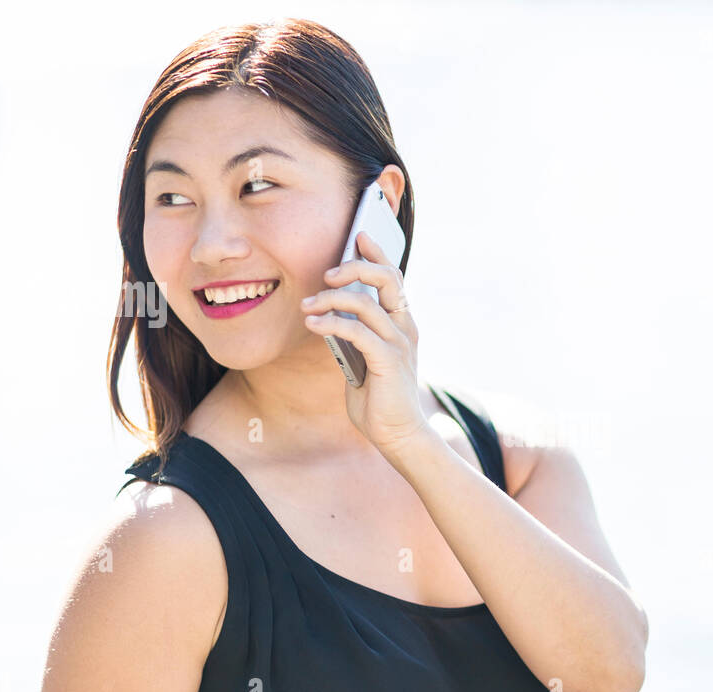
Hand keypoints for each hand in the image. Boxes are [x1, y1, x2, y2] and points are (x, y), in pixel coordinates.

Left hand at [300, 231, 429, 456]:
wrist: (398, 435)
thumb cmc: (379, 399)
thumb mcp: (364, 360)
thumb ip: (354, 337)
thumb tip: (328, 316)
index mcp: (403, 324)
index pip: (393, 278)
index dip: (377, 253)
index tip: (359, 235)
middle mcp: (405, 328)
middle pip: (387, 279)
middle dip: (355, 267)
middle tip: (326, 274)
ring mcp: (399, 344)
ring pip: (366, 303)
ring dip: (331, 300)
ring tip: (307, 306)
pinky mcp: (388, 361)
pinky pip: (357, 332)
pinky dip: (332, 324)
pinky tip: (312, 325)